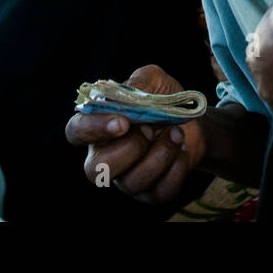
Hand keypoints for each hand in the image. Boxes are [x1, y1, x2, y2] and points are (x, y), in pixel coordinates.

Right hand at [65, 65, 202, 203]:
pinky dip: (177, 169)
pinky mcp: (153, 193)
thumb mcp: (153, 80)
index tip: (122, 122)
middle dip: (128, 149)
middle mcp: (107, 157)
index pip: (76, 132)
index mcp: (98, 127)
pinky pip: (160, 192)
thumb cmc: (164, 99)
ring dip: (160, 154)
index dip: (93, 129)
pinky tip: (183, 151)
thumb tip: (128, 93)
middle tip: (150, 129)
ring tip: (176, 133)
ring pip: (132, 183)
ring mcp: (128, 178)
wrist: (195, 121)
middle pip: (96, 170)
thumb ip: (139, 82)